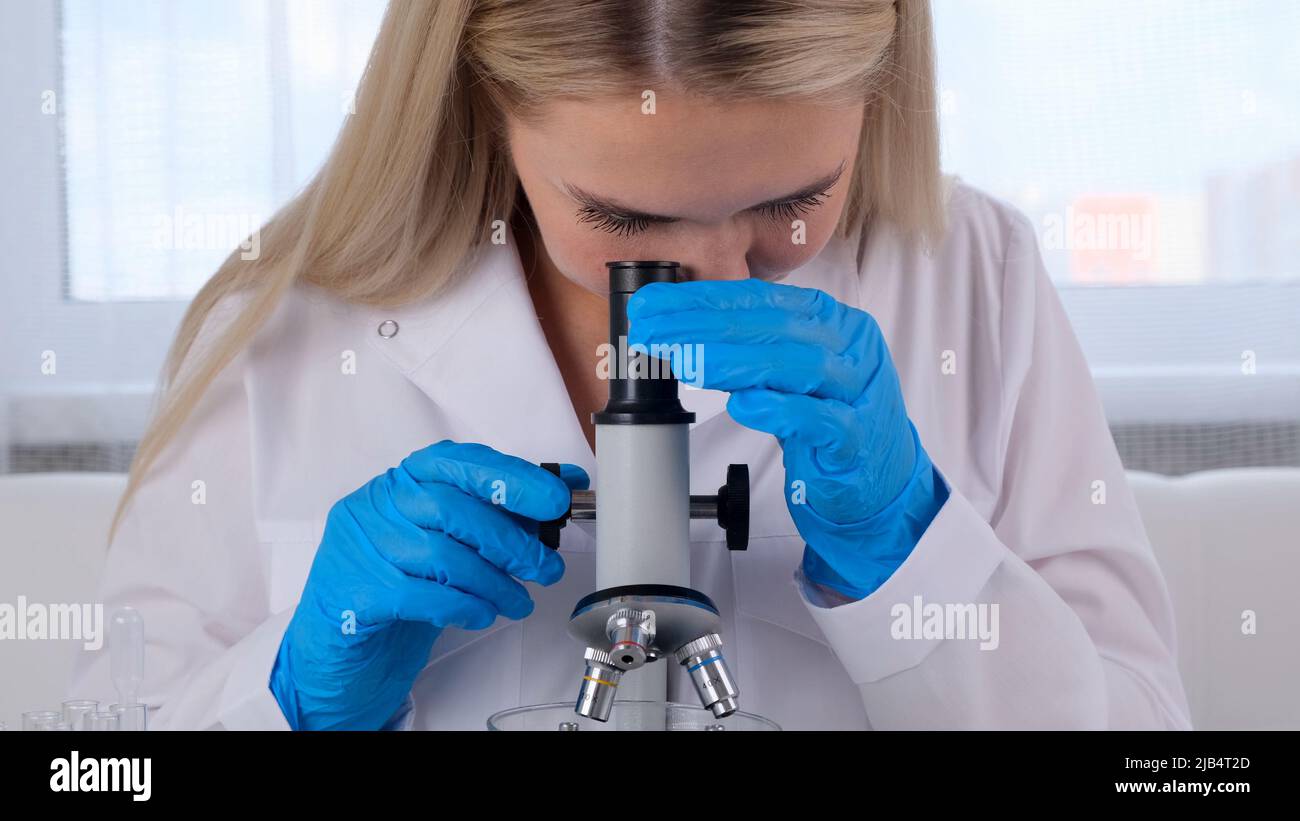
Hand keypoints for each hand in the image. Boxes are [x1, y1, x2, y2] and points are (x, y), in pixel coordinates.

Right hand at [270, 440, 586, 729]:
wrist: (338, 651)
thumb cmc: (399, 587)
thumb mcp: (446, 545)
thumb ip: (492, 518)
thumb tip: (559, 493)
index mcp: (400, 483)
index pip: (457, 462)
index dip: (511, 476)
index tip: (556, 497)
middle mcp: (374, 506)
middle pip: (450, 508)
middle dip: (510, 539)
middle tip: (546, 568)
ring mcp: (358, 548)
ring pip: (440, 555)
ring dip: (494, 582)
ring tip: (517, 602)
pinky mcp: (352, 594)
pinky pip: (420, 595)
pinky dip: (462, 606)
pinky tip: (481, 615)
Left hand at [627, 279, 947, 599]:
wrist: (883, 482)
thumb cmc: (830, 419)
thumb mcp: (791, 373)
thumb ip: (750, 347)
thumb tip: (679, 328)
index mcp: (832, 322)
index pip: (762, 300)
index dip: (704, 300)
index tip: (655, 305)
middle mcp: (850, 349)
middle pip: (774, 326)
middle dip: (706, 326)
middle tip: (655, 331)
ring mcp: (857, 394)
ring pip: (797, 366)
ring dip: (734, 361)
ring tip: (685, 360)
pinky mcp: (856, 441)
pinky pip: (819, 421)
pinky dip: (780, 410)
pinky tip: (743, 404)